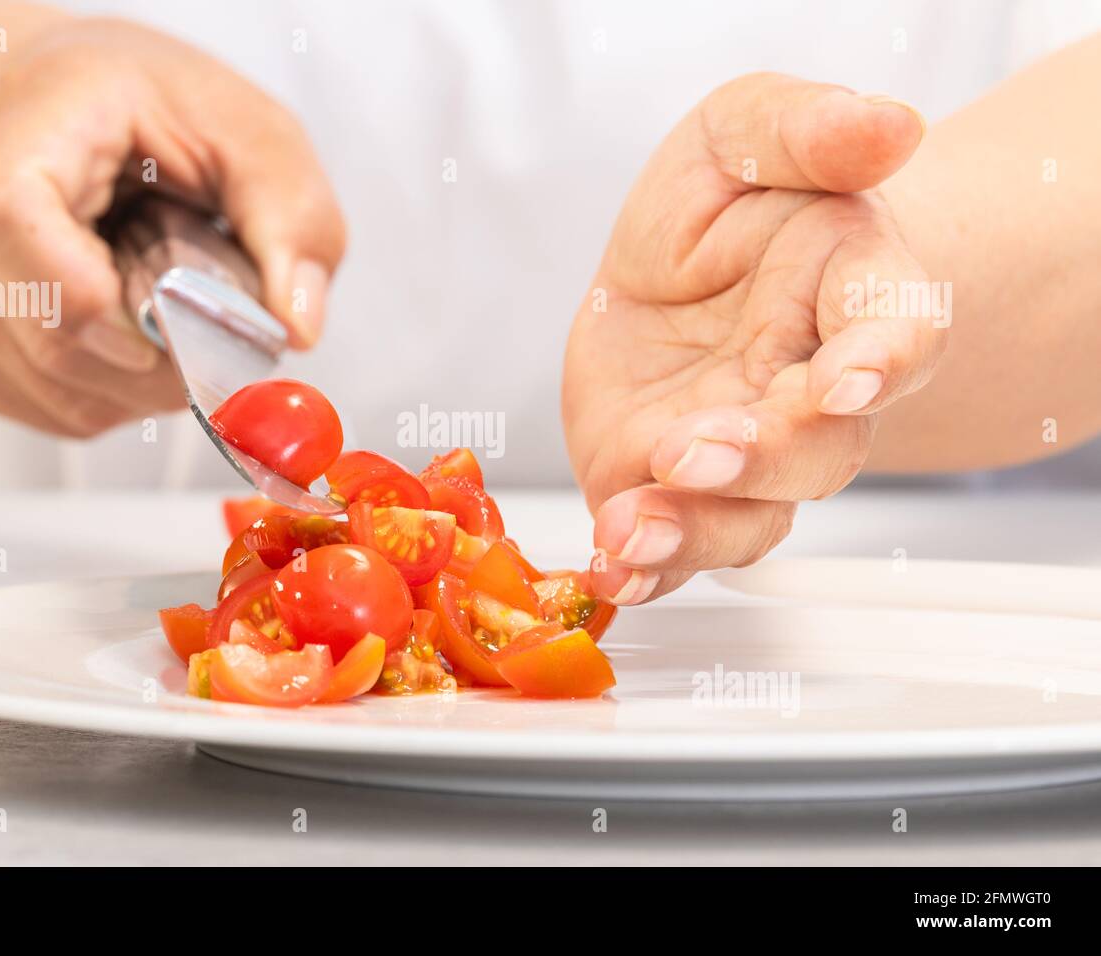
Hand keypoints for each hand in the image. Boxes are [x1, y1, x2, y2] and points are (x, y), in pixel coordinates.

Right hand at [0, 17, 344, 436]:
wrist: (65, 106)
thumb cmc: (158, 112)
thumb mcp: (255, 136)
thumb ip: (291, 222)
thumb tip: (297, 325)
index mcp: (27, 123)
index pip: (6, 218)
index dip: (86, 297)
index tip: (166, 328)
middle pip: (37, 330)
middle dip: (150, 366)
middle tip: (217, 344)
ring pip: (40, 384)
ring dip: (134, 388)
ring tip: (176, 328)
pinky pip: (34, 402)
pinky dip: (103, 397)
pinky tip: (132, 345)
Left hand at [563, 73, 941, 604]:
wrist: (682, 262)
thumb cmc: (736, 198)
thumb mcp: (750, 129)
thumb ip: (808, 128)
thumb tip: (886, 125)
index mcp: (853, 295)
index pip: (895, 333)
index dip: (880, 362)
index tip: (847, 378)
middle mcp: (810, 392)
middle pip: (816, 449)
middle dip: (760, 458)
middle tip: (694, 448)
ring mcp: (744, 451)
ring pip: (746, 516)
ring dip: (694, 532)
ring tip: (630, 532)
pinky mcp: (673, 484)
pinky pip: (676, 542)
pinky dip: (645, 566)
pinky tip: (610, 570)